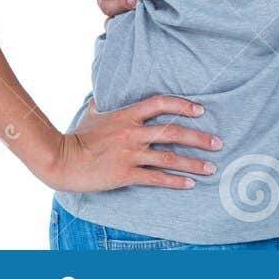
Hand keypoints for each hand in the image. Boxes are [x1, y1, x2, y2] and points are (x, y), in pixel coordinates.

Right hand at [39, 96, 219, 193]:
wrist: (60, 160)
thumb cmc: (77, 136)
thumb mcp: (93, 114)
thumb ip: (104, 104)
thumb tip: (101, 94)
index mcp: (128, 115)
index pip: (161, 103)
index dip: (183, 105)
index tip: (200, 110)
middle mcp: (133, 133)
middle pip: (173, 132)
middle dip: (199, 138)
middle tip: (218, 143)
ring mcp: (130, 154)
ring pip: (169, 157)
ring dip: (193, 163)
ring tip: (211, 167)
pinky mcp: (125, 174)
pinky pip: (155, 177)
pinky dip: (174, 181)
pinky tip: (189, 184)